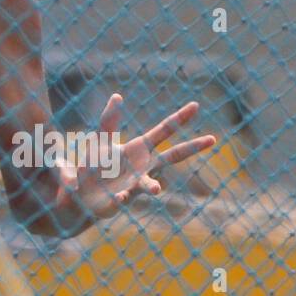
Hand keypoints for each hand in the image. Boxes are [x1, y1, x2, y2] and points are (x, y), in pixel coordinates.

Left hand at [66, 94, 216, 221]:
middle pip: (172, 156)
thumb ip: (109, 120)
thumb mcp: (101, 140)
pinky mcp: (120, 200)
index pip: (163, 131)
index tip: (196, 105)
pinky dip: (121, 198)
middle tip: (213, 139)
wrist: (82, 194)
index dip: (179, 118)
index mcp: (139, 149)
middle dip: (192, 147)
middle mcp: (143, 167)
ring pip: (150, 185)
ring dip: (153, 187)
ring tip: (157, 190)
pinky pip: (123, 199)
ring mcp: (135, 185)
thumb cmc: (95, 166)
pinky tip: (118, 197)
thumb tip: (117, 95)